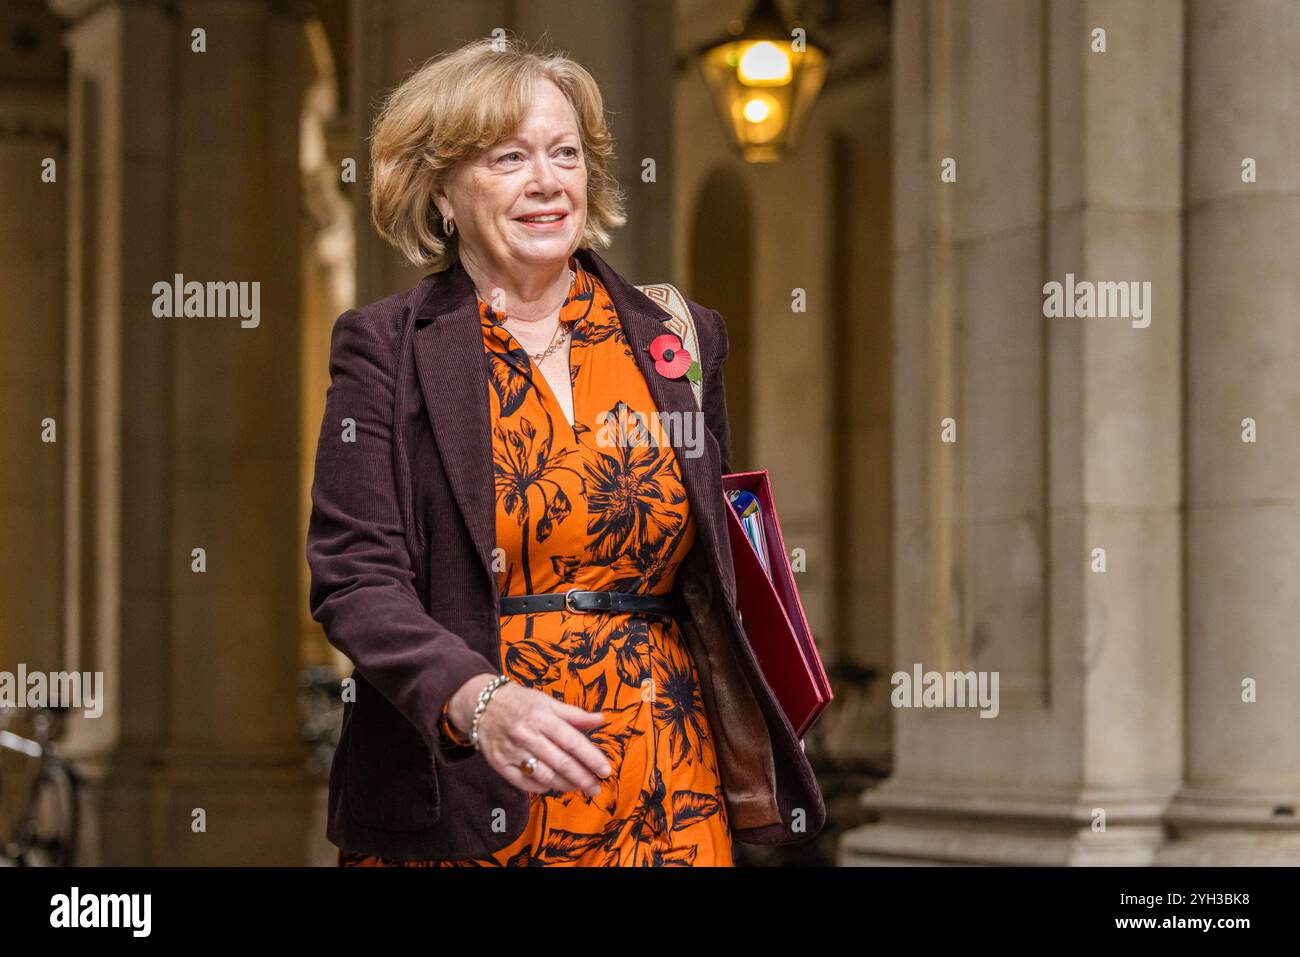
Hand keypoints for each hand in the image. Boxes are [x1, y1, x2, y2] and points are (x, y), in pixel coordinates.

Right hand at [450, 676, 610, 797]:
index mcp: (542, 717)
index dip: (591, 757)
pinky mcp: (500, 765)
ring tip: (579, 788)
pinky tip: (553, 785)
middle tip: (596, 787)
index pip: (572, 741)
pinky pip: (525, 783)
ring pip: (544, 776)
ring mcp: (513, 752)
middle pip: (561, 762)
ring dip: (566, 785)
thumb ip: (574, 714)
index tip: (605, 769)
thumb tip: (600, 719)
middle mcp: (527, 736)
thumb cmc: (521, 703)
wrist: (483, 706)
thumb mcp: (547, 701)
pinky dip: (542, 787)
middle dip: (583, 778)